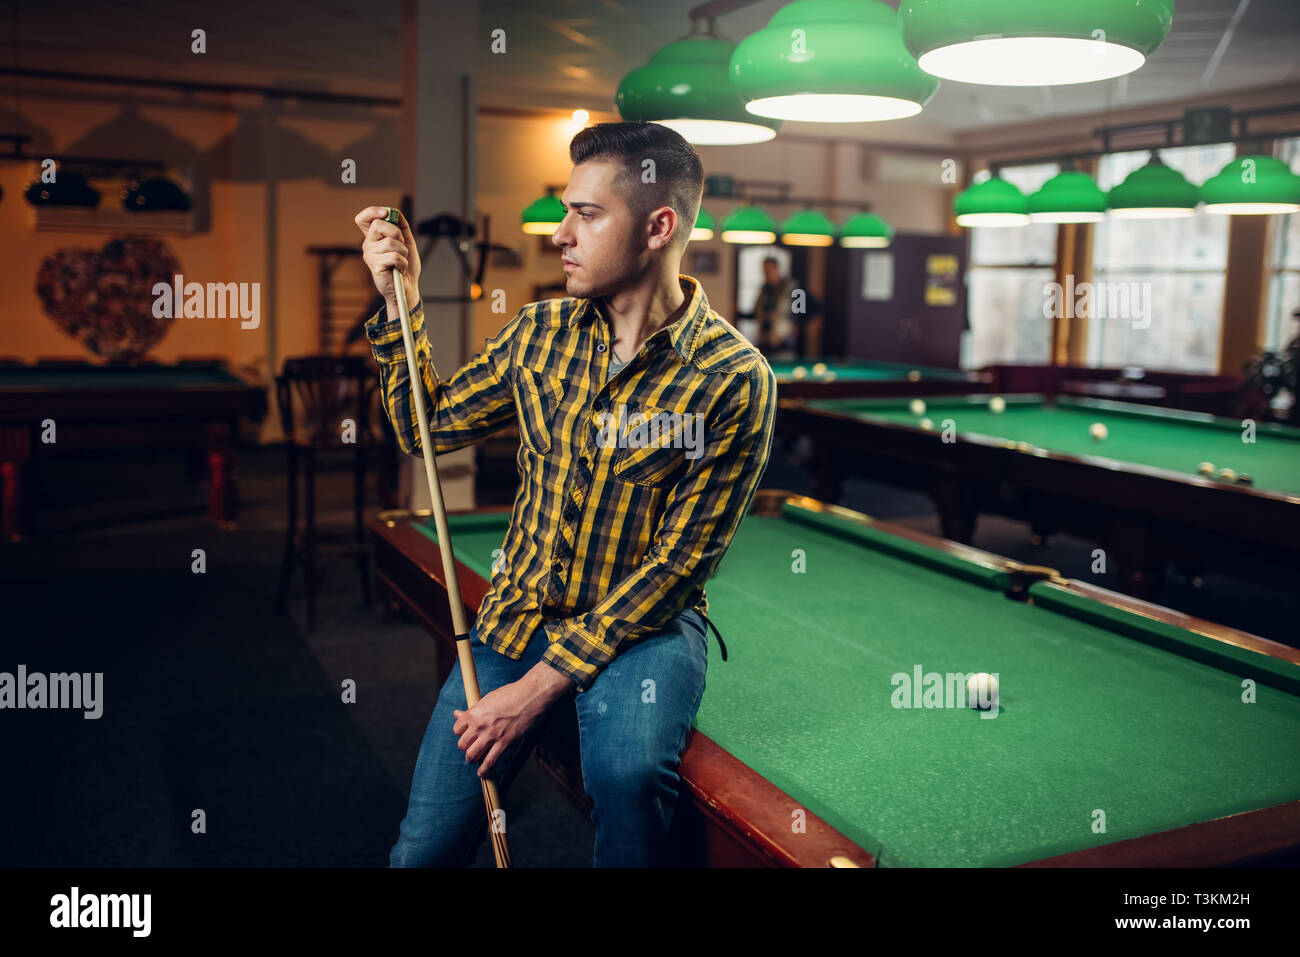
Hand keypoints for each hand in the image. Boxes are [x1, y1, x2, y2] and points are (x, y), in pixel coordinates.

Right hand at [355, 206, 420, 315]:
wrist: (407, 286)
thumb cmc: (405, 265)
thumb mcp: (406, 241)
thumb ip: (401, 226)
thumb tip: (395, 213)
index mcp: (374, 237)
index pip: (363, 219)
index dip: (372, 211)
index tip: (385, 213)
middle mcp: (368, 244)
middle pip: (378, 224)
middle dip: (396, 233)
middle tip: (401, 246)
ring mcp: (370, 255)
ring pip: (390, 242)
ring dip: (403, 251)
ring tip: (401, 260)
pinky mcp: (375, 266)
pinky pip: (394, 256)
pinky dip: (402, 262)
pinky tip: (399, 268)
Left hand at [453, 663, 573, 777]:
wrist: (530, 694)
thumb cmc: (510, 694)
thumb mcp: (487, 699)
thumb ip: (472, 710)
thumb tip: (457, 714)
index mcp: (474, 712)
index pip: (457, 729)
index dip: (461, 733)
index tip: (467, 734)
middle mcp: (480, 724)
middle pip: (462, 744)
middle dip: (466, 747)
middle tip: (472, 746)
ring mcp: (492, 734)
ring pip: (472, 755)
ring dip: (472, 759)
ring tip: (475, 759)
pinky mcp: (505, 741)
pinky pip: (490, 761)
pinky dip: (484, 770)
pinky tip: (482, 773)